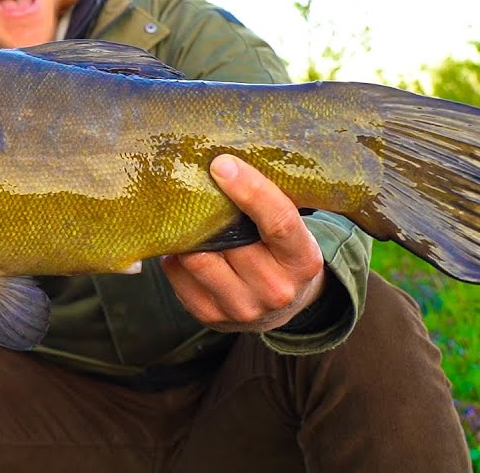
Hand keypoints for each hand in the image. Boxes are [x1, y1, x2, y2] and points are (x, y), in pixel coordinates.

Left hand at [161, 154, 325, 332]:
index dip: (249, 189)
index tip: (222, 163)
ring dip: (188, 235)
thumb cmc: (282, 253)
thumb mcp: (293, 231)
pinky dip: (176, 256)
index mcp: (302, 260)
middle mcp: (275, 290)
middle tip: (195, 187)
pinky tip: (188, 248)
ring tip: (190, 220)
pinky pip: (177, 274)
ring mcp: (242, 309)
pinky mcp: (211, 317)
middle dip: (208, 211)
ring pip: (196, 258)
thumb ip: (267, 205)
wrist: (283, 307)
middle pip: (227, 240)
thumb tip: (223, 162)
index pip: (278, 221)